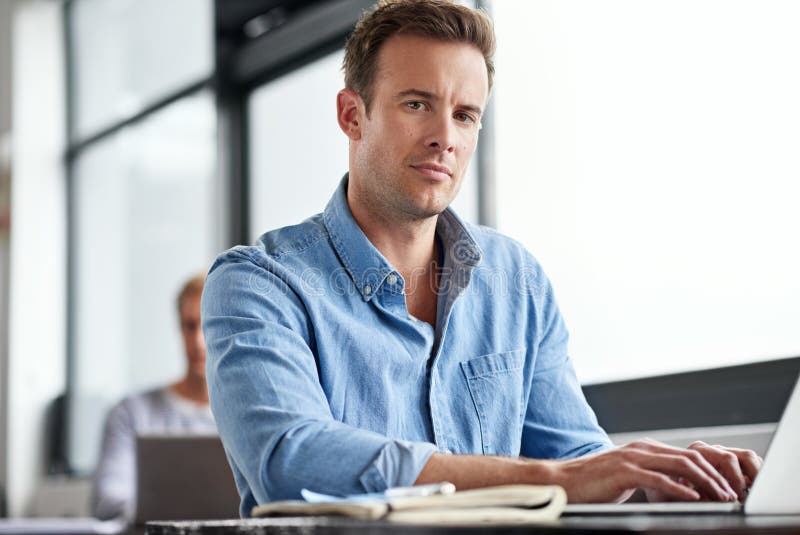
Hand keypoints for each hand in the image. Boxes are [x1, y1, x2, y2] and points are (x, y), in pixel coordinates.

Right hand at [550, 438, 741, 502]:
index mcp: (645, 448)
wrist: (564, 482)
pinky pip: (660, 479)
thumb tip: (682, 488)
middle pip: (689, 457)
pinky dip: (681, 490)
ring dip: (705, 483)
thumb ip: (653, 476)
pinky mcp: (625, 472)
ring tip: (719, 497)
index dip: (710, 470)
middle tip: (730, 494)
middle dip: (714, 476)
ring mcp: (634, 458)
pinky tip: (694, 499)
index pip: (687, 454)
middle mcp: (642, 448)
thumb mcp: (629, 476)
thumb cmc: (595, 483)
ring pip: (680, 466)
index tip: (725, 487)